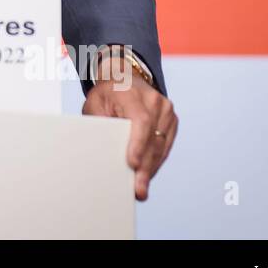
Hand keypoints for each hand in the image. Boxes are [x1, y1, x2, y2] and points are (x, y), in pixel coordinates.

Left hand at [82, 59, 177, 200]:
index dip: (138, 143)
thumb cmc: (107, 93)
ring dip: (151, 168)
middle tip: (138, 189)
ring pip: (160, 145)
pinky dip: (156, 161)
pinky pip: (165, 145)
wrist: (125, 77)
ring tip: (141, 188)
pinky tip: (148, 174)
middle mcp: (154, 100)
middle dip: (144, 167)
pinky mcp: (172, 120)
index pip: (140, 120)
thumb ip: (99, 122)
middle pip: (152, 138)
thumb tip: (102, 148)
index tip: (133, 164)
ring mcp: (166, 110)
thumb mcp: (95, 102)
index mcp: (132, 93)